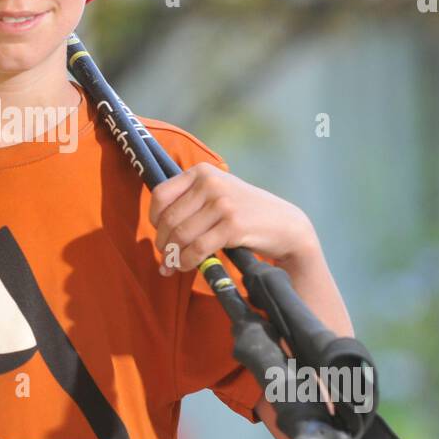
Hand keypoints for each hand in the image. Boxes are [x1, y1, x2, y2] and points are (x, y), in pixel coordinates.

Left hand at [148, 162, 314, 275]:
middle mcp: (211, 183)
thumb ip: (189, 200)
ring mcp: (223, 203)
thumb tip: (156, 227)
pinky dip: (187, 262)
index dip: (154, 218)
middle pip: (169, 218)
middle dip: (163, 243)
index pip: (161, 194)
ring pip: (181, 235)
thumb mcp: (218, 192)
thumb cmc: (245, 211)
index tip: (160, 233)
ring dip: (172, 256)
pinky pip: (198, 249)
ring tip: (172, 265)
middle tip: (165, 257)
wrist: (285, 224)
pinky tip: (186, 267)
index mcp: (202, 171)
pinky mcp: (233, 225)